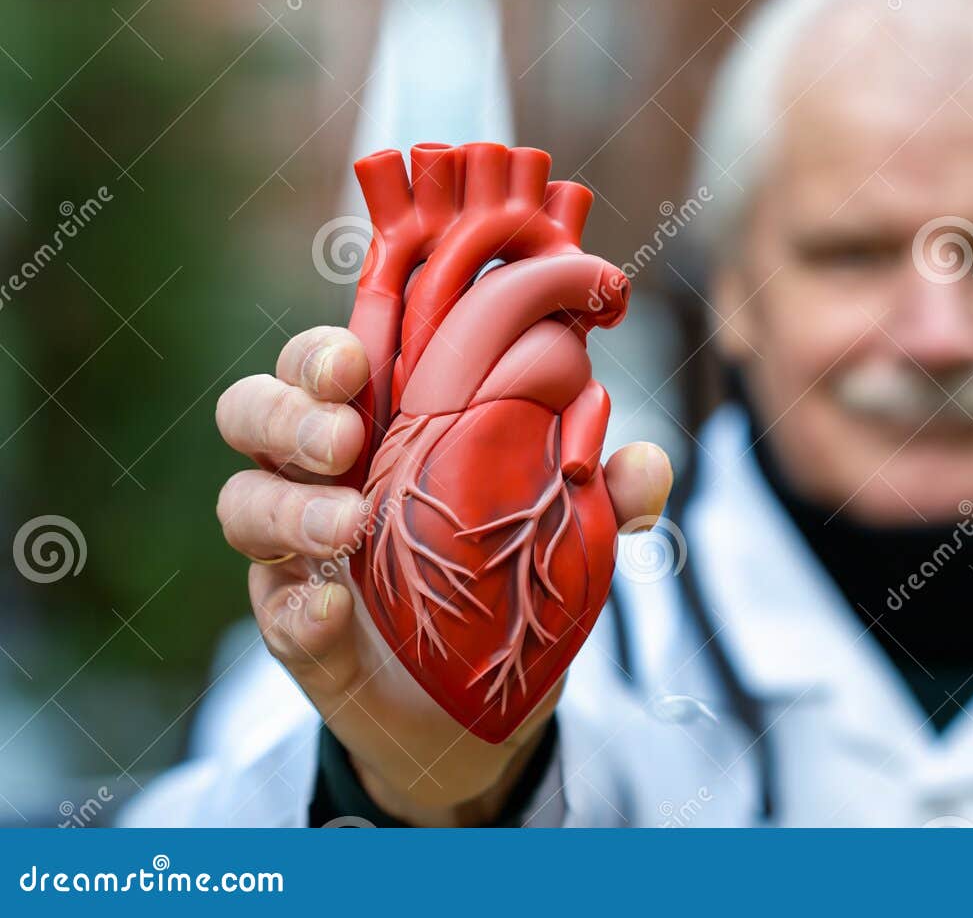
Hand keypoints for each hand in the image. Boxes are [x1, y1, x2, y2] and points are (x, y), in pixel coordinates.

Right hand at [215, 325, 671, 824]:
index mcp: (384, 427)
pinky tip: (333, 608)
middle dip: (289, 412)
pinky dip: (297, 605)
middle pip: (254, 409)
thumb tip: (643, 463)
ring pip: (242, 503)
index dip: (328, 349)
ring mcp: (298, 552)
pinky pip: (273, 609)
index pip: (330, 362)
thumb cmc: (511, 582)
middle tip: (344, 438)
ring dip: (289, 507)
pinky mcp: (295, 626)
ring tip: (350, 526)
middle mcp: (324, 476)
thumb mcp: (568, 533)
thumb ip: (605, 497)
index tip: (364, 358)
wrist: (484, 708)